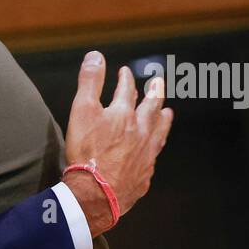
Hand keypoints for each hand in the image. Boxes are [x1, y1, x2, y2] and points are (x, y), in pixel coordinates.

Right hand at [64, 52, 172, 235]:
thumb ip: (90, 82)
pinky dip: (155, 149)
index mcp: (123, 114)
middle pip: (151, 108)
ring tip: (168, 113)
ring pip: (159, 132)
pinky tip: (154, 151)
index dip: (124, 80)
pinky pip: (153, 158)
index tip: (125, 72)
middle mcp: (140, 131)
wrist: (95, 193)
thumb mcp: (81, 111)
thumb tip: (96, 55)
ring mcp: (145, 154)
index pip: (126, 91)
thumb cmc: (86, 151)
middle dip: (154, 93)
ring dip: (162, 120)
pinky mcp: (143, 175)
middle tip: (158, 83)